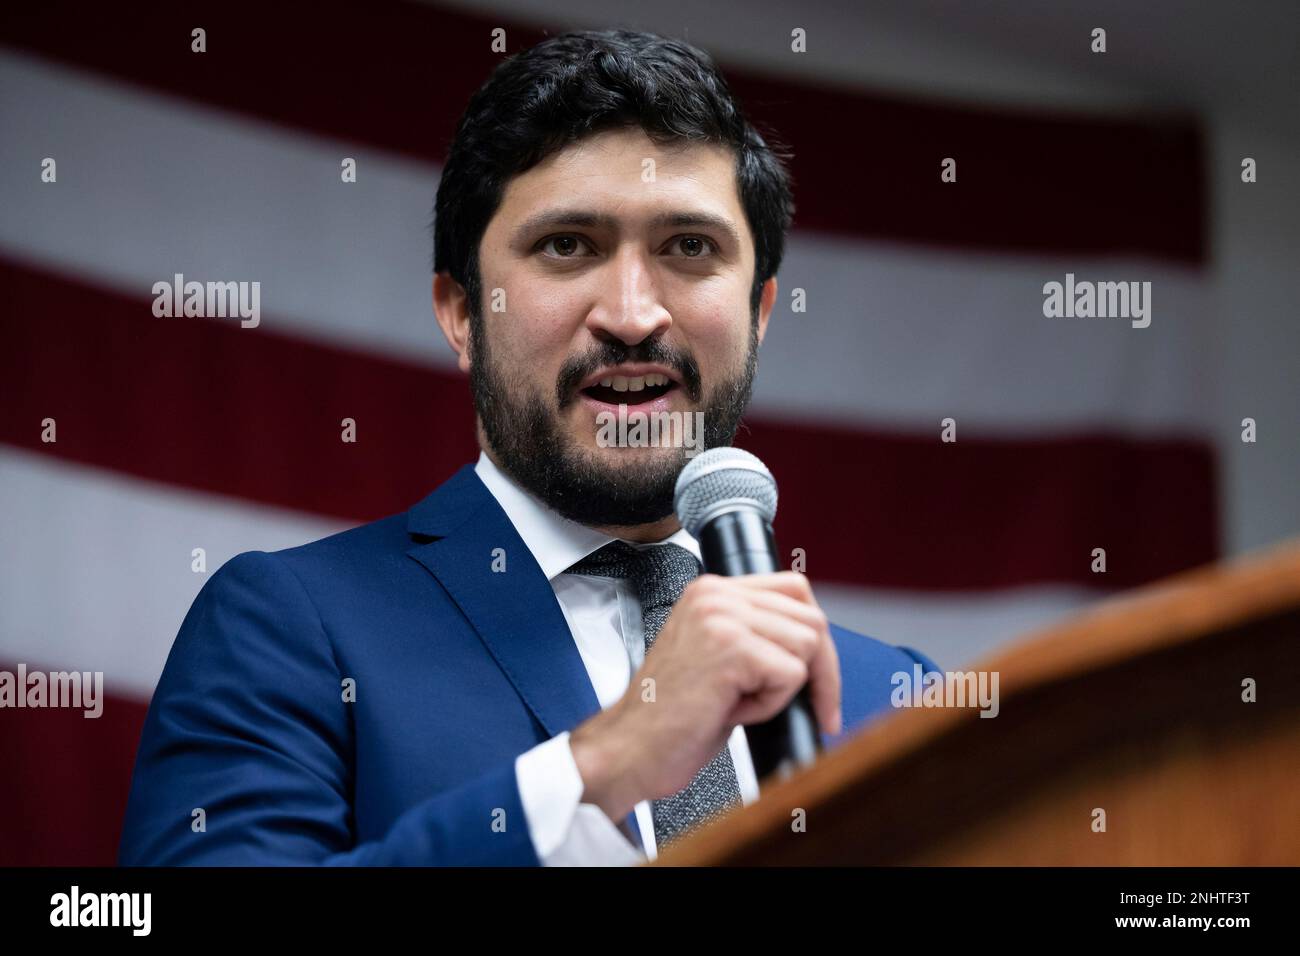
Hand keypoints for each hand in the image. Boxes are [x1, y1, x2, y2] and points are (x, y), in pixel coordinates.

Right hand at [569, 571, 840, 822]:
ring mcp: (722, 618)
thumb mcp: (716, 657)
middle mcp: (716, 595)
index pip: (795, 591)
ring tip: (740, 703)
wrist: (630, 748)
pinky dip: (771, 706)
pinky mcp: (730, 648)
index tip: (819, 678)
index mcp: (712, 591)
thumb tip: (813, 644)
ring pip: (807, 646)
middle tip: (812, 708)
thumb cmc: (670, 715)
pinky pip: (791, 675)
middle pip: (811, 619)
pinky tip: (731, 711)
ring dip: (784, 688)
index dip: (816, 639)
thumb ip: (754, 634)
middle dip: (820, 672)